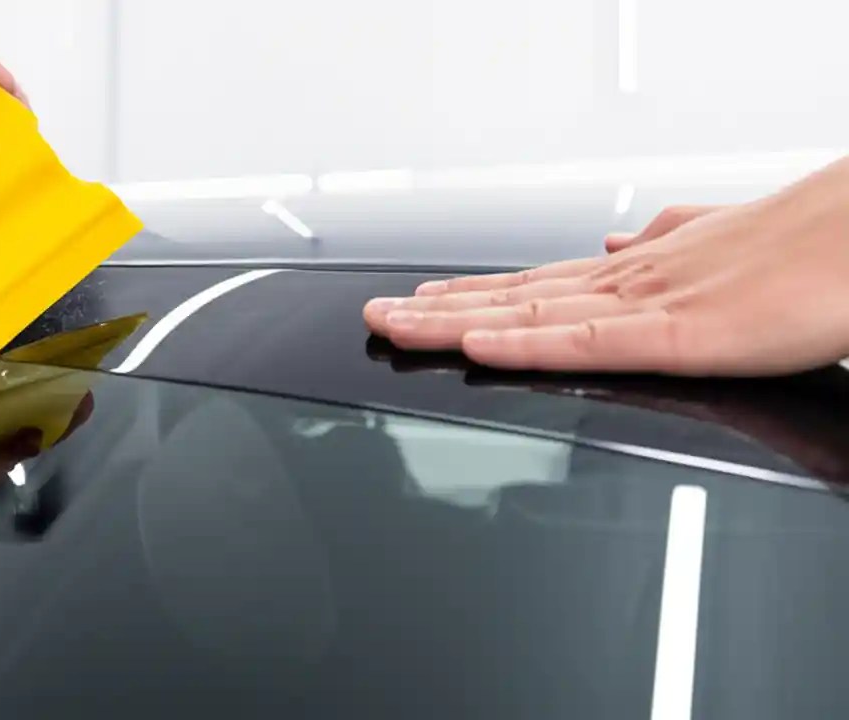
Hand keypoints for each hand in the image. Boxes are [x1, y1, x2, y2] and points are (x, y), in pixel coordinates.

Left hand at [364, 159, 848, 375]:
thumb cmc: (810, 251)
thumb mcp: (719, 252)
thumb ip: (664, 250)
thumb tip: (617, 244)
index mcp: (640, 273)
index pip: (536, 286)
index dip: (473, 295)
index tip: (421, 299)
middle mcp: (627, 282)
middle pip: (514, 298)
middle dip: (439, 309)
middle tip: (377, 315)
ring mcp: (647, 305)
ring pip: (529, 314)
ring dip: (455, 320)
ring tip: (394, 324)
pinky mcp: (679, 333)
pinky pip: (585, 342)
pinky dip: (523, 343)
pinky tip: (475, 343)